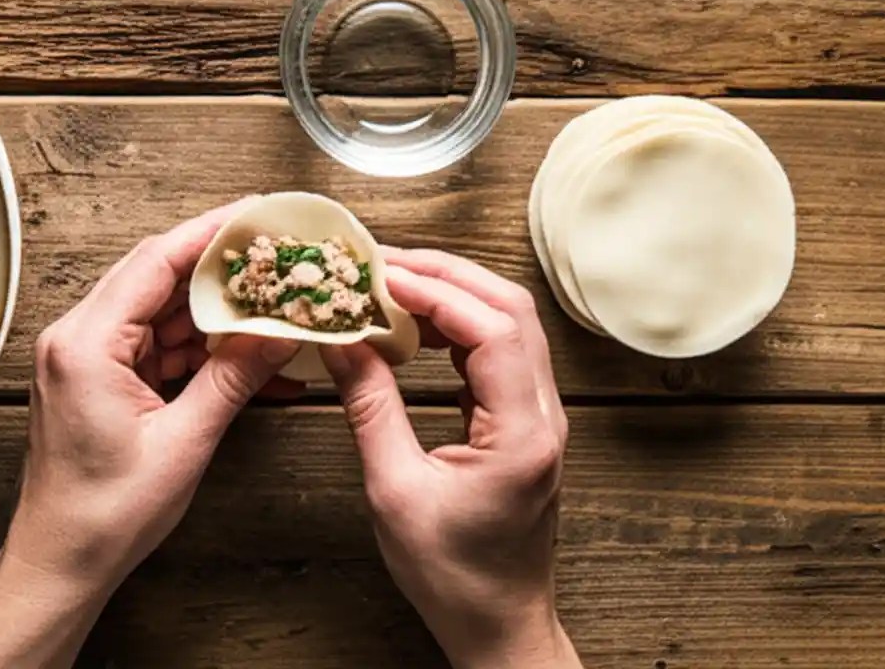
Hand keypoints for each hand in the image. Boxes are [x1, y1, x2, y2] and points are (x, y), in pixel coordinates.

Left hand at [0, 202, 301, 668]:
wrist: (60, 563)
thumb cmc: (104, 514)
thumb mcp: (184, 442)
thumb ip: (234, 378)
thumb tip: (282, 334)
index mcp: (86, 344)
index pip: (155, 262)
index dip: (210, 232)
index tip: (257, 212)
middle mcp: (77, 338)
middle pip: (158, 278)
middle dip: (221, 270)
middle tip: (277, 257)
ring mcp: (86, 358)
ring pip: (162, 312)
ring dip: (215, 313)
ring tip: (273, 308)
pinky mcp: (99, 379)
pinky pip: (156, 346)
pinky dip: (198, 350)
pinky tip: (245, 356)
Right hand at [320, 248, 579, 668]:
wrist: (497, 622)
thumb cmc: (453, 574)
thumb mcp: (395, 490)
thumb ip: (370, 408)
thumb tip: (341, 342)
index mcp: (523, 434)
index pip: (491, 329)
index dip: (435, 290)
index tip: (379, 275)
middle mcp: (543, 416)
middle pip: (509, 309)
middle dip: (445, 274)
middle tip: (381, 263)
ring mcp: (539, 417)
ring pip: (507, 324)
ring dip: (451, 294)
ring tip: (390, 286)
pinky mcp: (522, 423)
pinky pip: (496, 352)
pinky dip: (454, 327)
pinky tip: (412, 327)